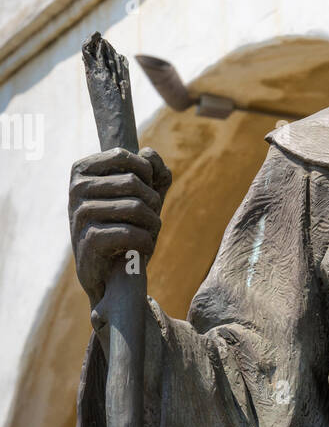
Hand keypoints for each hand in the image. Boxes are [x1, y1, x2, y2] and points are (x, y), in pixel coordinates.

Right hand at [69, 146, 171, 306]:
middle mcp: (76, 189)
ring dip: (153, 223)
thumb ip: (154, 171)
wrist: (110, 273)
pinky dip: (146, 241)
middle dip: (153, 202)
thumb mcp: (145, 195)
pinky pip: (130, 233)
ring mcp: (79, 214)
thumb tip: (147, 153)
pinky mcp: (87, 240)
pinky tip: (143, 248)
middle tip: (150, 218)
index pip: (123, 155)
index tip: (146, 192)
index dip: (146, 173)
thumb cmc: (127, 226)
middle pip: (133, 181)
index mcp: (82, 170)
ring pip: (135, 207)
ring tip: (149, 233)